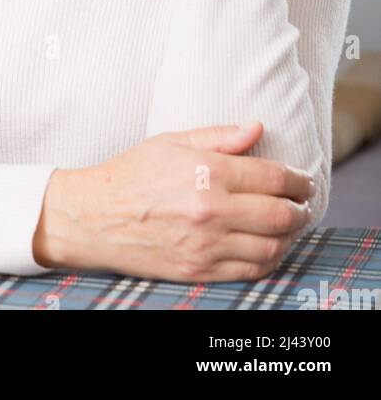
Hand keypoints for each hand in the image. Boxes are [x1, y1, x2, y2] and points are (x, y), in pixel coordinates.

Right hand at [33, 122, 314, 281]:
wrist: (94, 217)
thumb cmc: (131, 174)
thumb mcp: (171, 142)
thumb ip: (219, 136)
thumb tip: (257, 128)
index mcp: (206, 172)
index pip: (272, 176)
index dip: (298, 179)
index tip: (305, 180)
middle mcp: (211, 210)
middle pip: (280, 214)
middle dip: (301, 208)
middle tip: (303, 203)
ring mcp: (207, 245)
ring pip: (272, 246)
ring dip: (289, 236)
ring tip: (288, 225)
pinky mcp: (200, 271)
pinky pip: (251, 270)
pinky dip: (269, 259)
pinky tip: (268, 246)